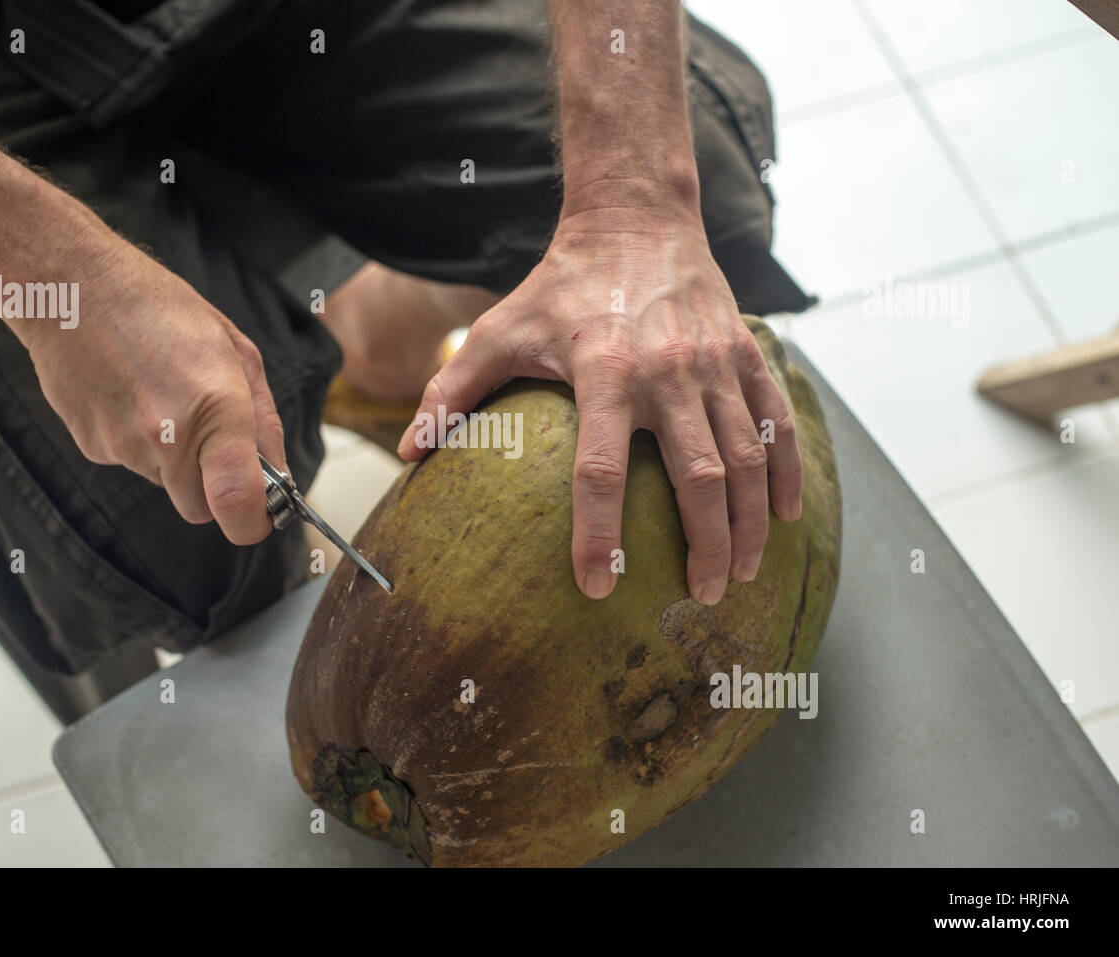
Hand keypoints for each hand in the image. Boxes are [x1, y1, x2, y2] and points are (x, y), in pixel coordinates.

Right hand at [21, 243, 285, 545]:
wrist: (72, 286)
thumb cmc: (158, 307)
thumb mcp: (234, 350)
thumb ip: (263, 420)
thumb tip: (278, 475)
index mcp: (215, 406)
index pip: (237, 503)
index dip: (252, 522)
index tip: (259, 517)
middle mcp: (166, 435)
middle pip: (199, 507)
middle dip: (211, 486)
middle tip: (208, 436)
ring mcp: (123, 445)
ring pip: (164, 483)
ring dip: (172, 456)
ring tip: (161, 394)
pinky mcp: (90, 447)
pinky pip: (130, 463)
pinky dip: (136, 442)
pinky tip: (130, 393)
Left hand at [398, 198, 801, 603]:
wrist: (635, 218)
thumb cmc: (561, 284)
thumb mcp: (497, 329)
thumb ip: (451, 391)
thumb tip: (408, 453)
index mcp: (604, 369)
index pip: (600, 470)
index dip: (598, 533)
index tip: (597, 585)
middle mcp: (668, 370)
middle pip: (698, 478)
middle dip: (706, 546)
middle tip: (700, 597)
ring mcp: (716, 363)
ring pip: (748, 458)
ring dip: (750, 524)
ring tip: (740, 574)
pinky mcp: (747, 354)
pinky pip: (779, 423)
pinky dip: (788, 473)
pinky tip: (786, 516)